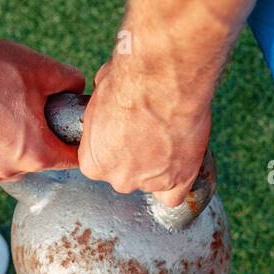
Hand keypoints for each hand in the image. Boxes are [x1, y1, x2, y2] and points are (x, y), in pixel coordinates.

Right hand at [0, 36, 85, 183]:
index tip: (70, 120)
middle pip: (45, 159)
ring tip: (11, 109)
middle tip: (37, 106)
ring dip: (22, 140)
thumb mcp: (44, 69)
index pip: (72, 158)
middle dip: (47, 136)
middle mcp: (11, 170)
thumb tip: (77, 90)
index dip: (76, 137)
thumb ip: (72, 82)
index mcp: (36, 156)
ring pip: (19, 159)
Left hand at [79, 56, 211, 207]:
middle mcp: (118, 178)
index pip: (100, 164)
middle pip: (126, 175)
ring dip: (159, 164)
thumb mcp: (101, 92)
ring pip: (152, 182)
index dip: (112, 146)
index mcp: (93, 162)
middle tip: (148, 130)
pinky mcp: (179, 179)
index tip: (123, 132)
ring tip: (169, 135)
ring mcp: (150, 182)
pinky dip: (179, 182)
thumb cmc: (131, 79)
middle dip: (135, 157)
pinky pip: (175, 195)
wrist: (164, 78)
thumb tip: (106, 101)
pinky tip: (181, 165)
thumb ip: (102, 112)